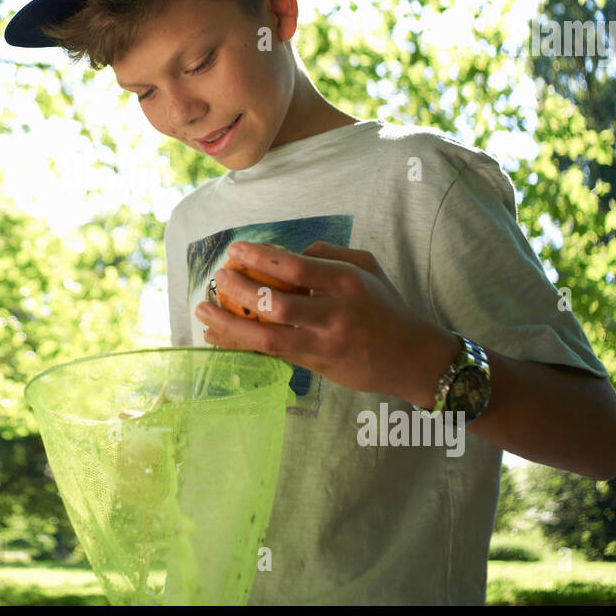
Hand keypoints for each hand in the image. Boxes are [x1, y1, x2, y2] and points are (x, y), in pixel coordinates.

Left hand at [196, 240, 458, 402]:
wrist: (412, 358)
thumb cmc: (386, 307)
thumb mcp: (368, 267)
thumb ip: (329, 253)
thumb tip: (290, 251)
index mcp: (346, 281)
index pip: (295, 267)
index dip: (260, 257)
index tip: (235, 251)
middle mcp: (334, 312)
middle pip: (276, 302)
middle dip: (239, 290)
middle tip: (218, 278)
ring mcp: (324, 342)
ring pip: (268, 336)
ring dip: (230, 324)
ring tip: (203, 311)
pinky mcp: (317, 365)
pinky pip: (272, 354)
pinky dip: (241, 344)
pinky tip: (218, 336)